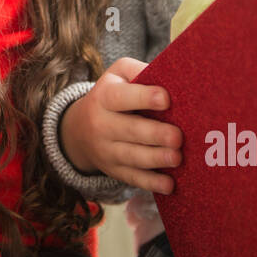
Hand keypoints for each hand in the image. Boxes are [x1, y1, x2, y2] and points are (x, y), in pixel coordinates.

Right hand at [59, 57, 182, 194]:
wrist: (79, 129)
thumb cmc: (113, 95)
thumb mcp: (118, 75)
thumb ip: (139, 72)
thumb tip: (169, 76)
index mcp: (104, 96)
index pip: (122, 97)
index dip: (143, 97)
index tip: (166, 98)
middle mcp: (101, 124)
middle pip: (128, 129)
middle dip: (154, 134)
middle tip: (177, 136)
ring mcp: (106, 150)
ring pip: (131, 156)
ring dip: (155, 158)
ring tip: (176, 158)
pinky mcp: (114, 170)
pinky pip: (132, 178)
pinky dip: (151, 183)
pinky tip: (169, 185)